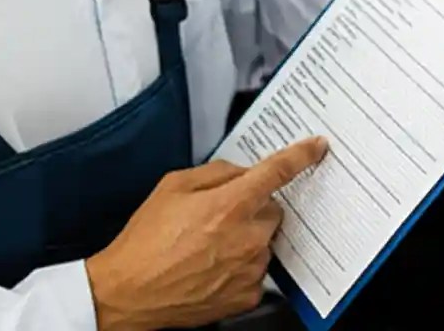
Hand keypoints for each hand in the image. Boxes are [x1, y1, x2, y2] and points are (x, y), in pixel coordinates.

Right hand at [85, 137, 328, 330]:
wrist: (128, 293)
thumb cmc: (144, 242)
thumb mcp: (173, 186)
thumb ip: (216, 172)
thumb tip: (241, 172)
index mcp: (230, 205)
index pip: (278, 171)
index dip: (302, 155)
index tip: (316, 147)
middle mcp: (248, 237)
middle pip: (272, 209)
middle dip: (252, 207)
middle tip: (217, 217)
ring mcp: (251, 269)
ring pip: (266, 240)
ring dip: (247, 238)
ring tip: (207, 246)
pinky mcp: (248, 295)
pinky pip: (257, 270)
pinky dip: (241, 266)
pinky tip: (212, 267)